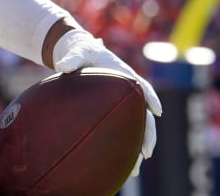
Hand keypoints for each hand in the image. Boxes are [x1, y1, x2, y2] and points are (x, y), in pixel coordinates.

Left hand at [52, 29, 162, 177]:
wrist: (79, 56)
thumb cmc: (82, 53)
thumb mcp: (78, 53)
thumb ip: (72, 59)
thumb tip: (62, 66)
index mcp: (123, 74)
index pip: (142, 87)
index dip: (151, 98)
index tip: (157, 111)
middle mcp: (128, 90)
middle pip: (143, 114)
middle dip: (148, 134)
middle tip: (146, 153)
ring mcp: (123, 101)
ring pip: (137, 125)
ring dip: (139, 145)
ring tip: (136, 166)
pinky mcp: (116, 109)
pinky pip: (125, 127)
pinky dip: (127, 143)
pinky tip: (124, 161)